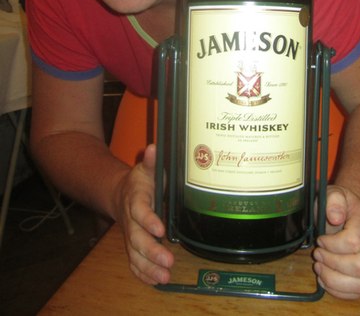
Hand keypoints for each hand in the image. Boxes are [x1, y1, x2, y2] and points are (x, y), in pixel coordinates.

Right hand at [115, 144, 173, 284]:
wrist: (120, 194)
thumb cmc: (140, 182)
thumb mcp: (146, 169)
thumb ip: (151, 161)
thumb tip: (153, 148)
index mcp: (135, 200)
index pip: (140, 211)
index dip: (149, 220)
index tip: (160, 229)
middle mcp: (130, 221)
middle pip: (137, 239)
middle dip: (152, 251)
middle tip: (168, 260)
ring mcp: (130, 235)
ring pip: (135, 255)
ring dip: (149, 267)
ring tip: (165, 277)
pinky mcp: (132, 246)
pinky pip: (134, 262)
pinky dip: (143, 274)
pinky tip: (156, 281)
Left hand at [313, 185, 359, 298]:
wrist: (350, 213)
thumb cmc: (338, 205)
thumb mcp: (333, 194)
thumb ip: (333, 200)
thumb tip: (335, 217)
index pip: (354, 242)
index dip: (332, 245)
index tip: (320, 240)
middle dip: (332, 263)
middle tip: (317, 254)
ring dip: (334, 280)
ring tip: (320, 268)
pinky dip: (339, 290)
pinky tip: (326, 279)